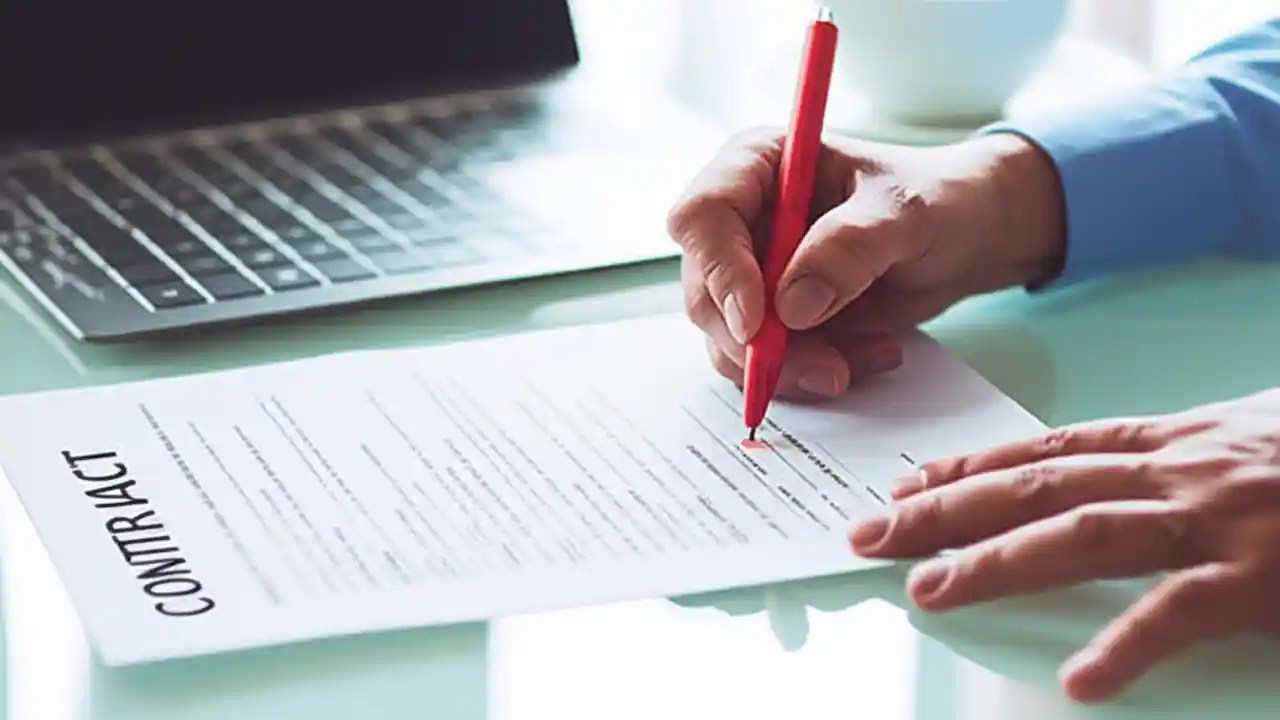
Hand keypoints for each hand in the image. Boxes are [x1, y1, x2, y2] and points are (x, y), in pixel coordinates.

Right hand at [667, 128, 1064, 397]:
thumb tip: (790, 306)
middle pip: (706, 291)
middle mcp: (741, 218)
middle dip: (760, 342)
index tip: (758, 323)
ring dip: (791, 365)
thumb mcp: (905, 213)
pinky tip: (866, 354)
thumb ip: (850, 248)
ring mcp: (752, 271)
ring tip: (862, 359)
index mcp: (757, 165)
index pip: (702, 218)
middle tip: (827, 366)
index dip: (720, 272)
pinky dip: (810, 372)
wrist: (966, 236)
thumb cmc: (937, 200)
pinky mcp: (772, 316)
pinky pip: (765, 362)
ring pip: (730, 338)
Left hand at [849, 390, 1279, 702]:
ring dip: (998, 563)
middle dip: (946, 510)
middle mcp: (1181, 470)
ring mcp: (1219, 520)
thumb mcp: (1246, 440)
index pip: (1048, 450)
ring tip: (931, 594)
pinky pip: (1181, 613)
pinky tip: (1080, 682)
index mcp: (1175, 442)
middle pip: (1038, 487)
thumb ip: (1177, 460)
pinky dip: (1128, 646)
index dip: (970, 466)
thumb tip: (1110, 480)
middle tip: (870, 534)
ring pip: (1083, 535)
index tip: (904, 482)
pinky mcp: (1263, 575)